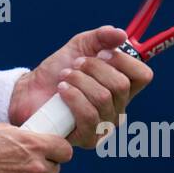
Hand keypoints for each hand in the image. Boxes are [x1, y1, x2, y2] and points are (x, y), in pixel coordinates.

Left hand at [8, 25, 153, 148]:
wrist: (30, 90)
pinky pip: (89, 116)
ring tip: (64, 77)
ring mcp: (105, 125)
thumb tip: (121, 34)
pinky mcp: (88, 138)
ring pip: (102, 98)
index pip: (143, 75)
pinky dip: (72, 97)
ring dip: (78, 81)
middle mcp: (118, 108)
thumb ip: (101, 38)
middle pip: (121, 85)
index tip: (102, 53)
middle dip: (93, 68)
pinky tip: (61, 91)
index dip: (123, 60)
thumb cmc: (58, 70)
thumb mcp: (80, 47)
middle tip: (75, 65)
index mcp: (122, 87)